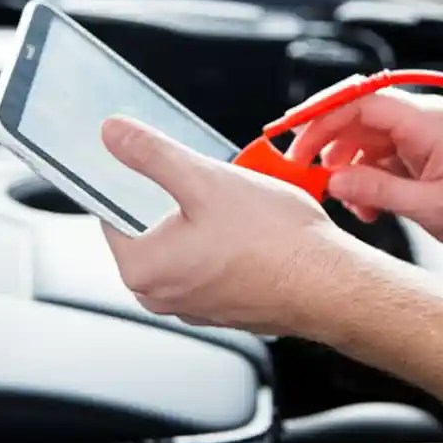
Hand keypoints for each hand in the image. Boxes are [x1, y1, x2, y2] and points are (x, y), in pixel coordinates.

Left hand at [97, 116, 346, 334]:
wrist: (330, 283)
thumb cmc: (275, 242)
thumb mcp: (207, 180)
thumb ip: (153, 154)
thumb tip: (114, 134)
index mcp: (142, 268)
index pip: (113, 211)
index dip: (136, 179)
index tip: (161, 164)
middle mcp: (162, 296)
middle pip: (153, 228)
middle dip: (181, 200)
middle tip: (215, 185)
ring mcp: (195, 305)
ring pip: (188, 245)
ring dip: (209, 221)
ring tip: (244, 208)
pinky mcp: (226, 308)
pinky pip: (215, 264)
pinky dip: (229, 245)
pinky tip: (258, 232)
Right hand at [286, 83, 442, 251]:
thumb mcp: (433, 208)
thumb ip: (380, 191)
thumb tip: (333, 181)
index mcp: (426, 120)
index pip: (360, 102)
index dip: (321, 119)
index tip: (295, 145)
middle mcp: (420, 118)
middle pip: (355, 115)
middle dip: (324, 143)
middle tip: (302, 173)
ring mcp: (419, 132)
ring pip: (362, 138)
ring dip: (346, 169)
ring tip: (351, 206)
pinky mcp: (420, 149)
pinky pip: (378, 154)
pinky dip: (365, 178)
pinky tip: (370, 207)